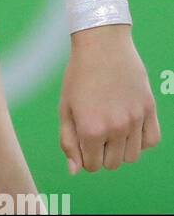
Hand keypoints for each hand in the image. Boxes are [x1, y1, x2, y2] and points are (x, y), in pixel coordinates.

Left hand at [59, 25, 159, 172]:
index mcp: (90, 129)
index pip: (91, 166)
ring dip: (120, 149)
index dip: (84, 156)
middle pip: (112, 164)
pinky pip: (151, 142)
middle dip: (101, 153)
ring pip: (132, 157)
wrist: (101, 44)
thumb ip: (68, 141)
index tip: (82, 140)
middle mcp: (115, 128)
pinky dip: (140, 141)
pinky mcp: (149, 110)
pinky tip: (128, 126)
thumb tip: (74, 170)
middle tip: (95, 130)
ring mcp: (135, 120)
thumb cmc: (78, 75)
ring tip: (110, 127)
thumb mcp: (65, 107)